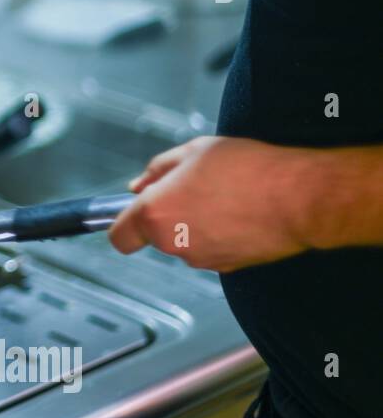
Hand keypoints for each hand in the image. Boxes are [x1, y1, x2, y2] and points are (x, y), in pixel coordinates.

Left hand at [108, 136, 317, 272]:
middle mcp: (173, 242)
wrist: (299, 197)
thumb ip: (157, 170)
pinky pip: (212, 250)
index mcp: (155, 214)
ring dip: (196, 225)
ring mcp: (200, 258)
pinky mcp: (227, 266)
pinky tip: (239, 214)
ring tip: (224, 198)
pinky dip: (219, 236)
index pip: (119, 236)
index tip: (134, 214)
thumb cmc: (248, 170)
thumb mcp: (193, 151)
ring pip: (185, 244)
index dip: (125, 224)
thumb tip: (140, 185)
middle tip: (194, 190)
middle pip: (156, 236)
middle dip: (168, 216)